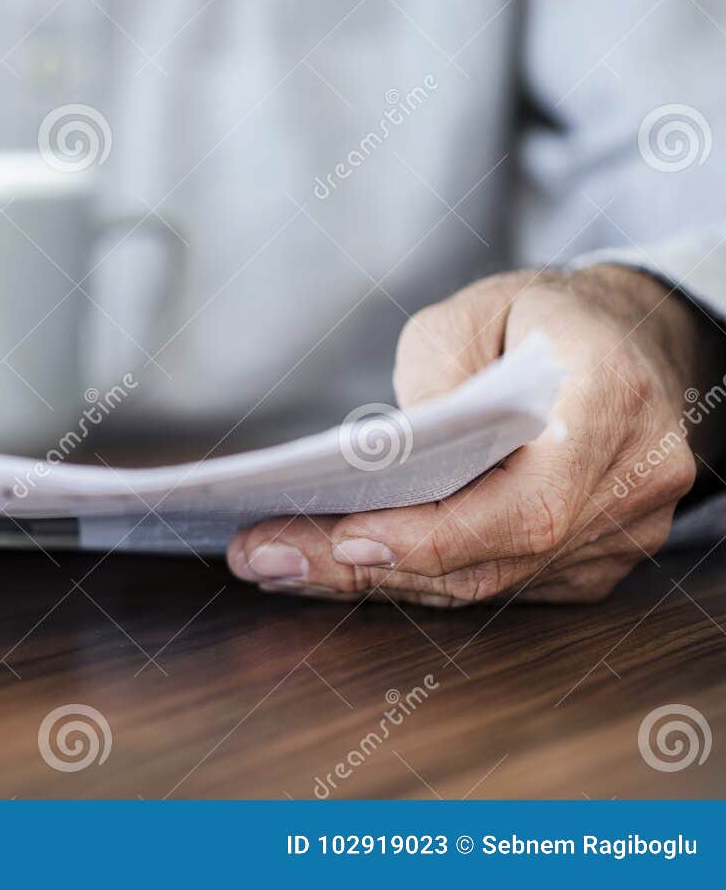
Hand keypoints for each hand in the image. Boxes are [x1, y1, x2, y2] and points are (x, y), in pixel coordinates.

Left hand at [227, 265, 724, 606]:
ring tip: (273, 562)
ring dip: (374, 582)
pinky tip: (331, 564)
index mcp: (612, 402)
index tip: (346, 539)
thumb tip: (382, 463)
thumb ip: (433, 377)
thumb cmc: (543, 319)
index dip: (435, 537)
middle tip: (263, 556)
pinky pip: (495, 585)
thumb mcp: (474, 311)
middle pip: (495, 558)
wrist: (635, 339)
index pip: (529, 505)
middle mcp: (633, 481)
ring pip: (487, 583)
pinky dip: (411, 578)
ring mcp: (622, 534)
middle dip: (370, 567)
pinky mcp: (593, 562)